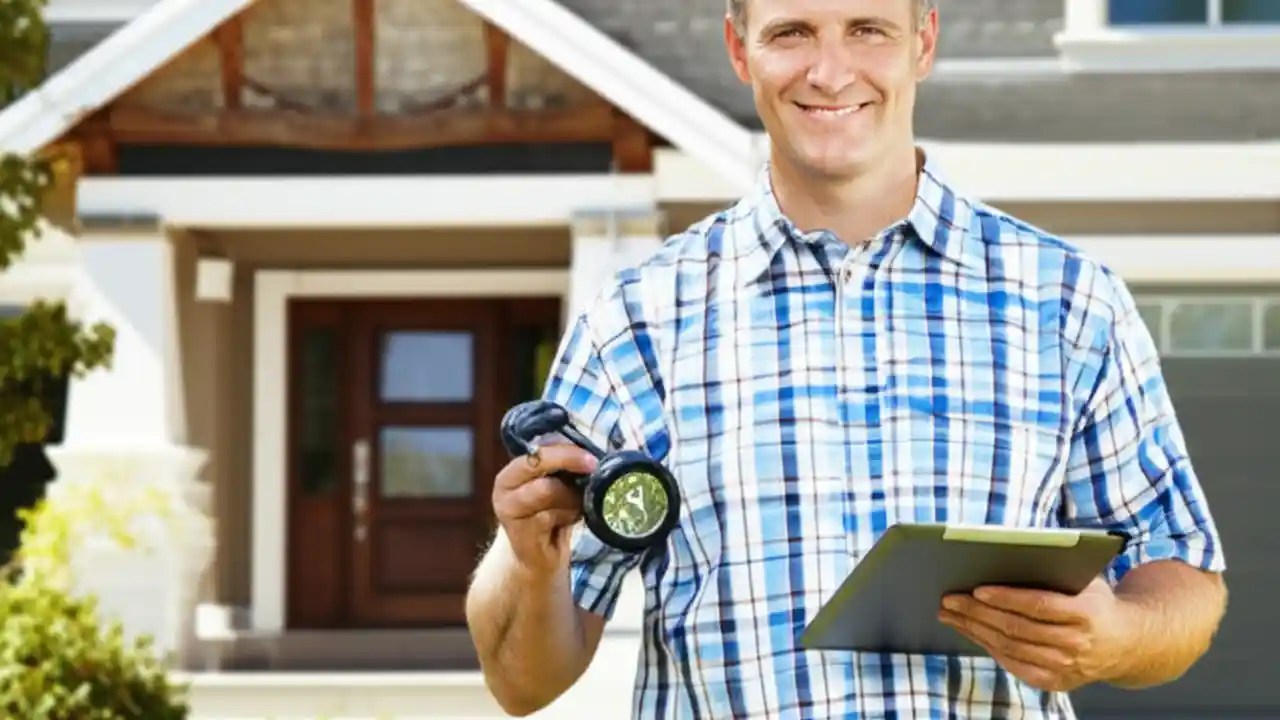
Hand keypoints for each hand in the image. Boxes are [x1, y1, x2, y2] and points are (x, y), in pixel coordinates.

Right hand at [492, 443, 597, 579]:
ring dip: (570, 495)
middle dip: (569, 463)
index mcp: (512, 472)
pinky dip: (568, 515)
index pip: (536, 451)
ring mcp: (509, 511)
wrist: (536, 556)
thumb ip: (563, 467)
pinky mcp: (520, 532)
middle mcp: (504, 488)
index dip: (564, 450)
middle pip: (537, 465)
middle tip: (593, 467)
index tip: (590, 455)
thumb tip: (588, 451)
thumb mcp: (556, 486)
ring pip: (547, 490)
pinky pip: (551, 515)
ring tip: (577, 504)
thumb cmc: (549, 515)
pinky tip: (571, 519)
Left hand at [938, 576, 1134, 692]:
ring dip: (975, 630)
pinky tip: (971, 632)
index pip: (1038, 606)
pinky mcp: (1055, 682)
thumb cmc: (1097, 602)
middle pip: (1016, 628)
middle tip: (949, 599)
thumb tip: (1005, 555)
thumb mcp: (1087, 581)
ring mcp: (1066, 668)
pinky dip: (989, 647)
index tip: (977, 588)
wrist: (1126, 643)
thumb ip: (1055, 571)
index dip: (1005, 598)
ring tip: (951, 614)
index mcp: (1086, 615)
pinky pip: (1014, 664)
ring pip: (1010, 648)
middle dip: (977, 613)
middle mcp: (1076, 645)